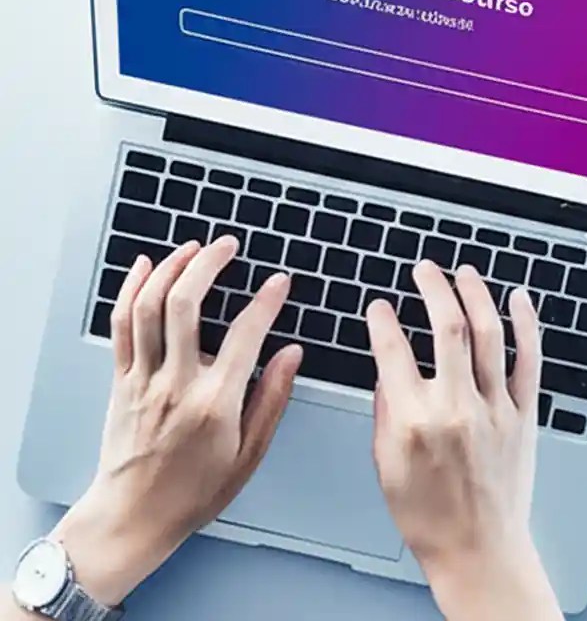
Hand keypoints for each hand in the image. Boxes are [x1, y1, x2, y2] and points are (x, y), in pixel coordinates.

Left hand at [51, 238, 300, 605]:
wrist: (133, 515)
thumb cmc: (193, 492)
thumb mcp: (249, 454)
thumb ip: (271, 399)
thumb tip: (291, 355)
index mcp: (215, 403)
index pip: (246, 334)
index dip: (267, 300)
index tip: (279, 282)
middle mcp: (176, 384)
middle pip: (186, 305)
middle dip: (209, 264)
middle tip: (227, 246)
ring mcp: (144, 380)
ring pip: (150, 307)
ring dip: (171, 269)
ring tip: (192, 249)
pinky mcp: (121, 381)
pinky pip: (122, 325)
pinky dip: (131, 290)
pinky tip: (146, 268)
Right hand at [368, 262, 561, 619]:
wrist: (478, 548)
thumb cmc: (429, 516)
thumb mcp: (385, 466)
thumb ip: (385, 412)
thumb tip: (387, 369)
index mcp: (414, 421)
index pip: (393, 350)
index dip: (383, 320)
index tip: (379, 307)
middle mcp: (456, 409)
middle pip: (447, 327)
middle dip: (433, 287)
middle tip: (425, 269)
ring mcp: (495, 410)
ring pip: (489, 334)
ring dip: (476, 294)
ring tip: (464, 272)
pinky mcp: (525, 417)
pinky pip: (530, 360)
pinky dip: (526, 324)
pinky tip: (518, 299)